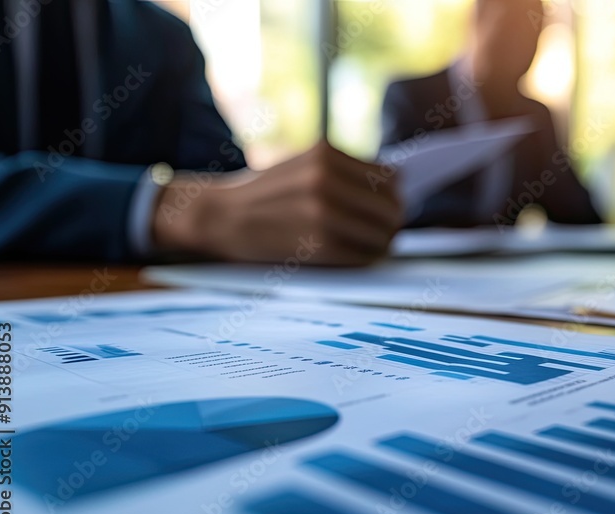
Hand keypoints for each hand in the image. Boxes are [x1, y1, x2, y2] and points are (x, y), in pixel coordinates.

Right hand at [154, 142, 402, 265]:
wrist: (218, 216)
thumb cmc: (265, 194)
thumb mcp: (303, 164)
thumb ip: (343, 171)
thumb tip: (396, 184)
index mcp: (326, 155)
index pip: (390, 177)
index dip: (393, 195)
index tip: (388, 206)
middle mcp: (326, 180)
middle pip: (391, 206)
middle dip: (393, 221)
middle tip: (387, 230)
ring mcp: (322, 212)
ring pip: (382, 232)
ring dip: (383, 242)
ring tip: (373, 245)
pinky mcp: (317, 244)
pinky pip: (363, 254)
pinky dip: (366, 257)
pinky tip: (357, 255)